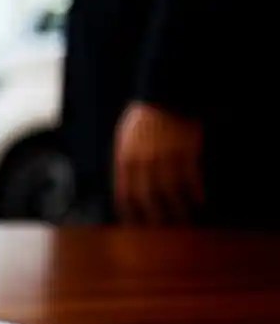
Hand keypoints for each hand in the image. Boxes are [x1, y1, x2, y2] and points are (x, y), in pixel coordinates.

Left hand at [113, 102, 204, 224]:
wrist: (164, 97)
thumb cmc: (144, 118)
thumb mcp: (125, 138)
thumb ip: (125, 161)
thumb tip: (126, 184)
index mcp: (125, 158)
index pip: (125, 193)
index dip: (130, 211)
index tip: (135, 223)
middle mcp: (143, 161)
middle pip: (147, 197)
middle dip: (154, 216)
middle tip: (162, 227)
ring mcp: (164, 157)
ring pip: (170, 192)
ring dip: (178, 209)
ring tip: (183, 219)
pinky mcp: (185, 151)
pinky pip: (190, 178)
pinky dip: (195, 192)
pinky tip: (199, 200)